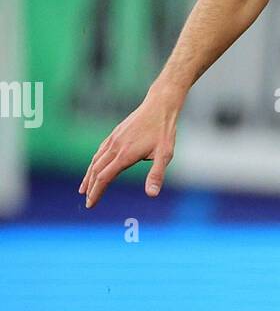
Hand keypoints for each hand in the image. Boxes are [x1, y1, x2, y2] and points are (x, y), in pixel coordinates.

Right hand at [79, 87, 181, 207]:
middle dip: (91, 188)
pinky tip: (94, 167)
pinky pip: (99, 151)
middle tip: (87, 202)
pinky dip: (94, 163)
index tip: (91, 204)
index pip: (104, 178)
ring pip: (95, 161)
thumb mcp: (165, 155)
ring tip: (83, 188)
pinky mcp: (115, 134)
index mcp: (125, 155)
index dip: (96, 192)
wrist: (159, 106)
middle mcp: (115, 147)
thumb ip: (156, 175)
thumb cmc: (164, 131)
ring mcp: (113, 139)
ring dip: (88, 176)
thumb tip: (152, 194)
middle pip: (96, 171)